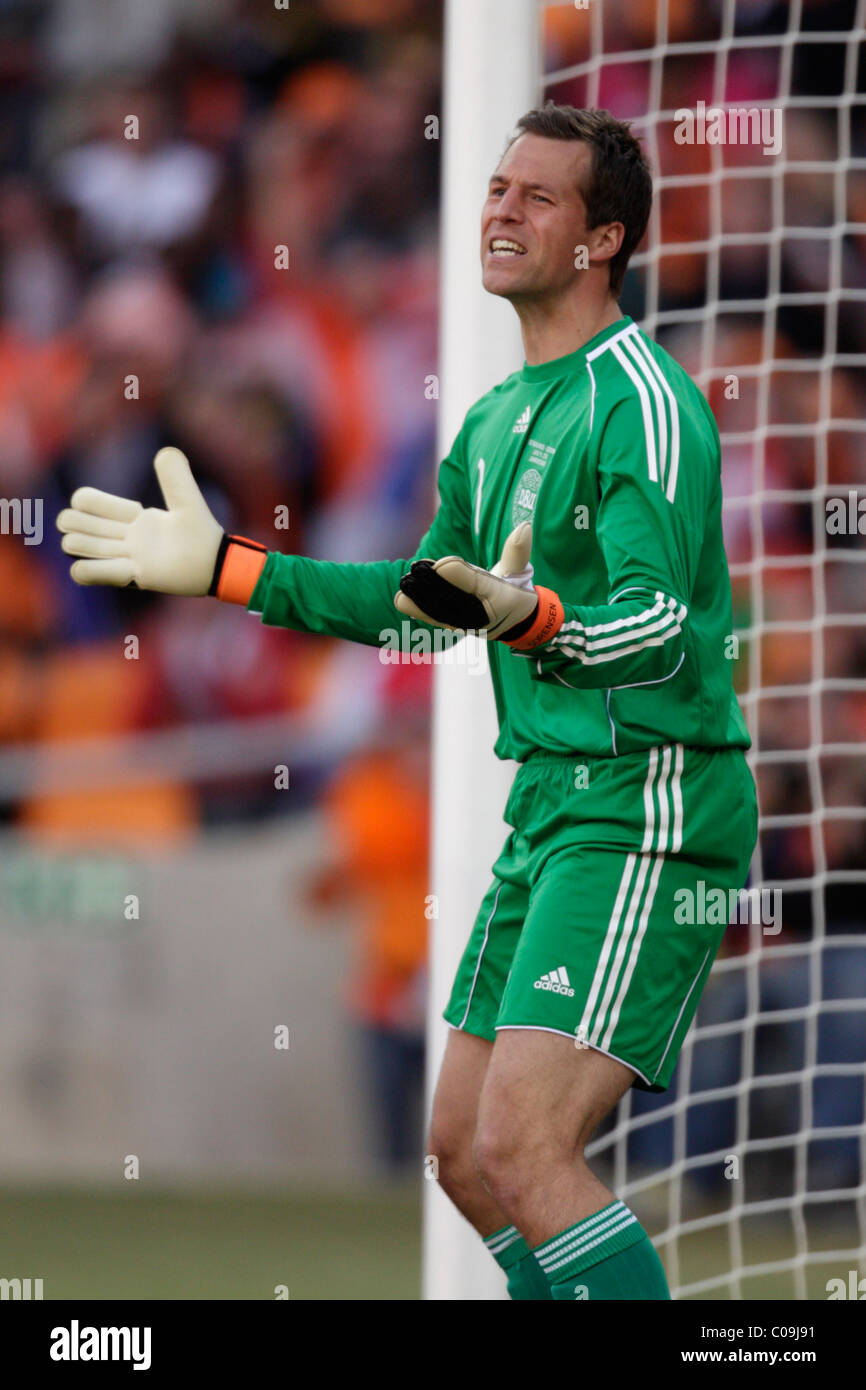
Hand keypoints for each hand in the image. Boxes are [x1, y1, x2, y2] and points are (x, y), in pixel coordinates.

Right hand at [57, 447, 223, 594]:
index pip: (85, 500)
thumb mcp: (188, 500)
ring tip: (125, 555)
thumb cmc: (202, 533)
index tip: (137, 512)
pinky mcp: (128, 578)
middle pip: (68, 521)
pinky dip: (94, 570)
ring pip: (71, 546)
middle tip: (123, 532)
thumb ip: (176, 476)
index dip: (102, 504)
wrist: (215, 564)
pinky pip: (83, 574)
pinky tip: (127, 571)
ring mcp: (121, 557)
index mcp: (128, 516)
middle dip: (83, 523)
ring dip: (88, 547)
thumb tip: (166, 451)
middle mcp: (119, 536)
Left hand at [394, 522, 562, 648]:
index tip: (443, 564)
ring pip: (443, 612)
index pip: (478, 585)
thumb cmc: (515, 588)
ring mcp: (469, 625)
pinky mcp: (456, 628)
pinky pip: (437, 620)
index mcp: (503, 599)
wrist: (516, 623)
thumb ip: (517, 551)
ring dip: (421, 599)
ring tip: (403, 584)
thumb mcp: (520, 569)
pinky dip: (420, 611)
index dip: (460, 575)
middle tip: (414, 571)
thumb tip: (524, 526)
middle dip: (434, 586)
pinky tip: (402, 600)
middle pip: (456, 600)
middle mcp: (485, 616)